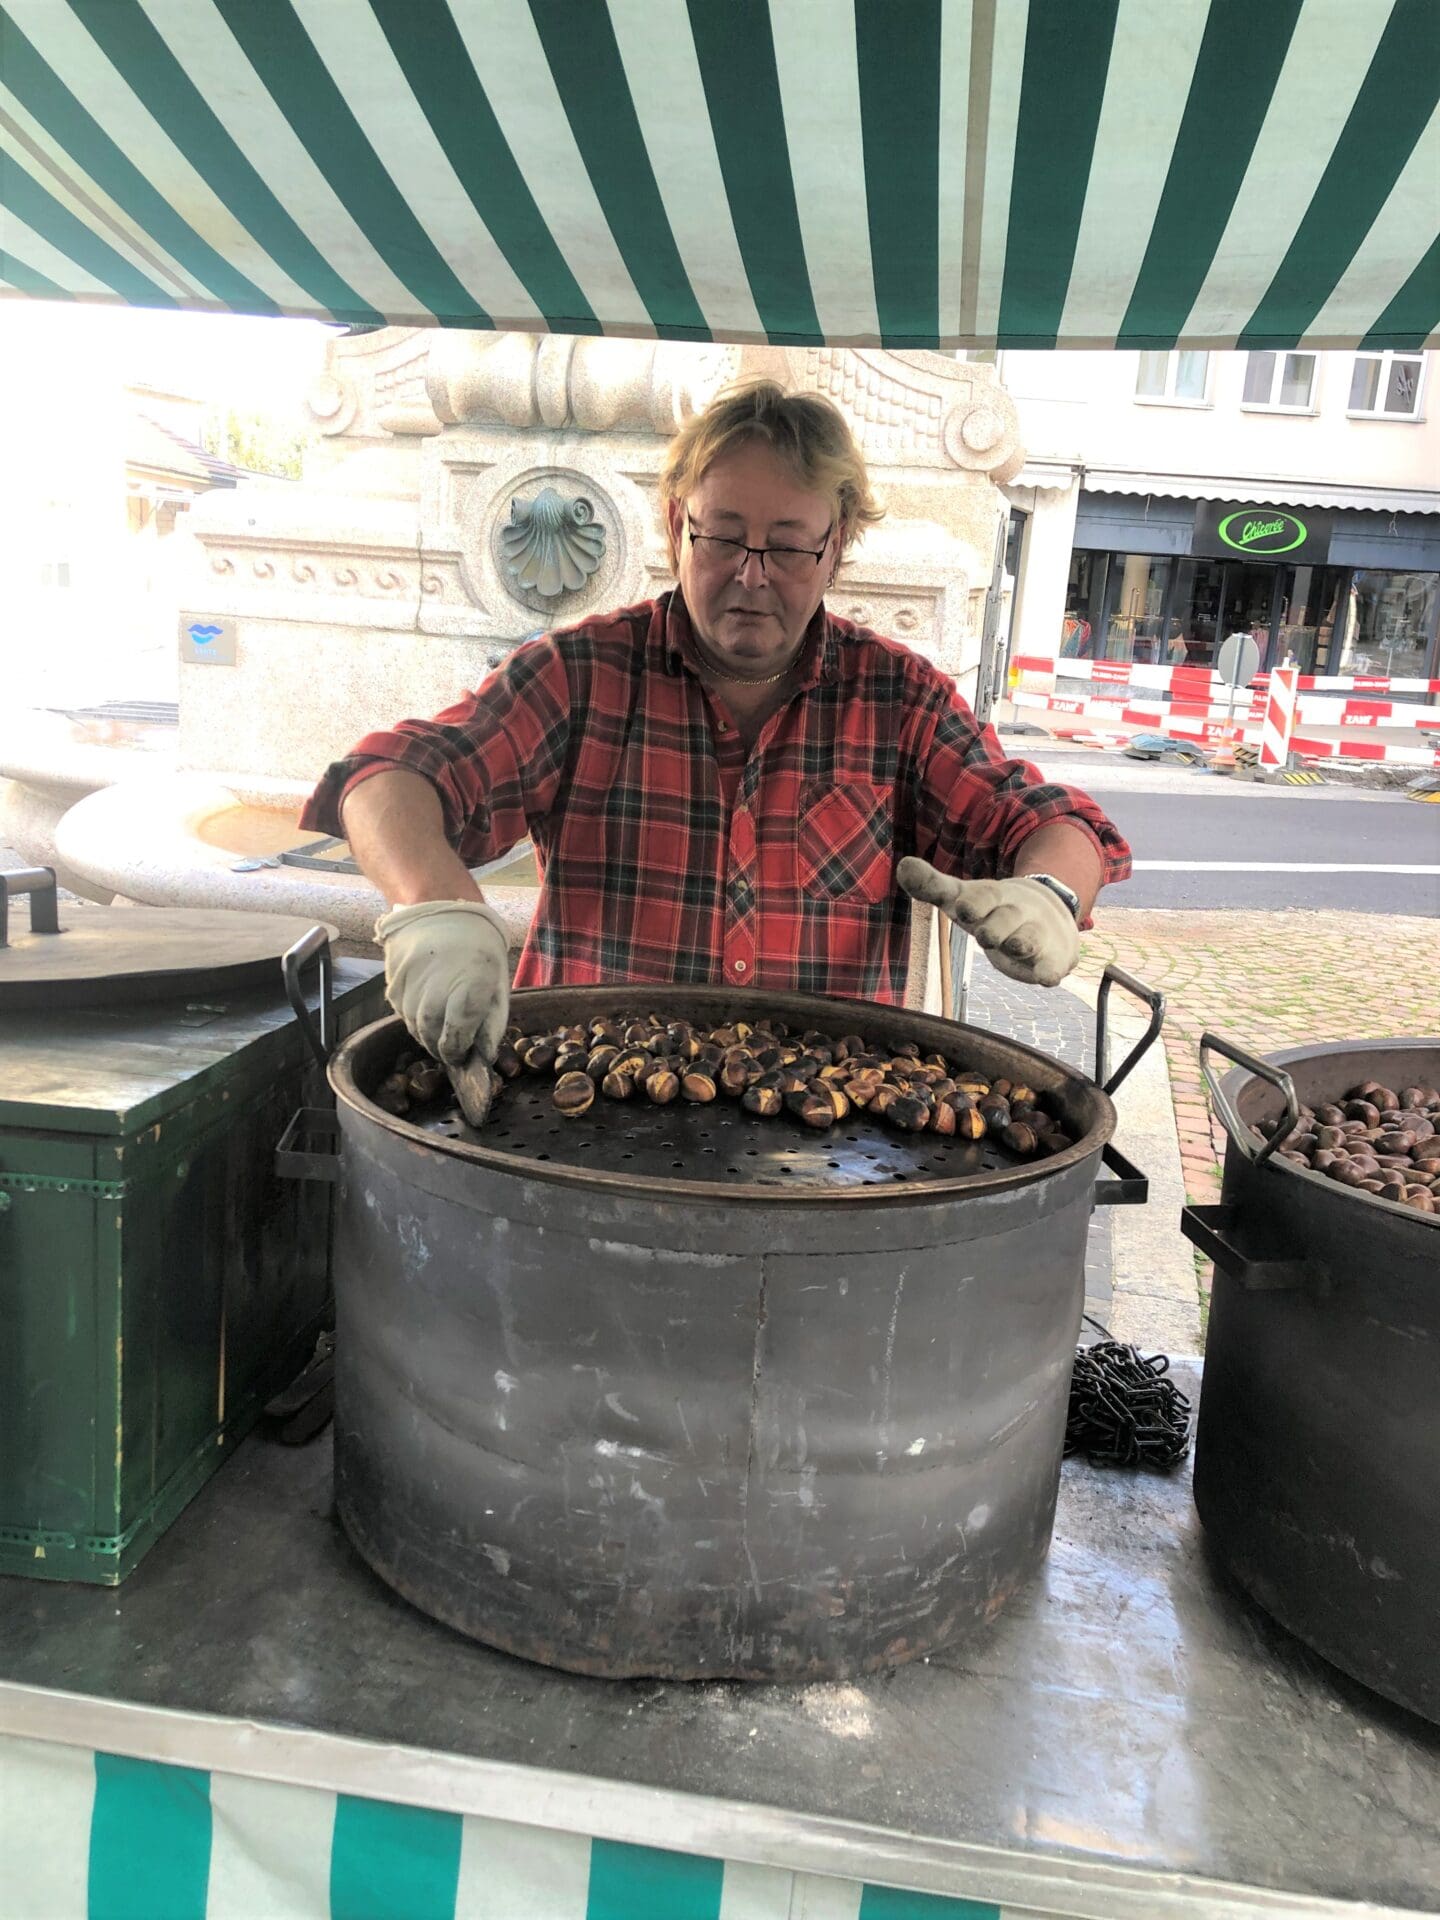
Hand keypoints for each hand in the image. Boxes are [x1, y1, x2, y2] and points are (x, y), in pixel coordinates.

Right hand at [374, 899, 510, 1064]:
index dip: (459, 1051)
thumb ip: (491, 1022)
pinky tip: (425, 1011)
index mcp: (470, 984)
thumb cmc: (477, 949)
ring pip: (414, 1025)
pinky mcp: (393, 980)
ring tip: (438, 1032)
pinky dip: (413, 1019)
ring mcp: (410, 982)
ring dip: (426, 1035)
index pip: (457, 1034)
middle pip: (432, 1033)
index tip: (463, 1055)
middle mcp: (435, 984)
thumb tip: (484, 1055)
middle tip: (451, 1050)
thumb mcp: (496, 983)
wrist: (441, 908)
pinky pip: (401, 1011)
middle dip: (441, 1048)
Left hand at [897, 857, 1079, 987]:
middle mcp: (1015, 914)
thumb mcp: (963, 898)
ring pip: (1030, 939)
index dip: (975, 903)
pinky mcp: (1051, 958)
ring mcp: (1035, 935)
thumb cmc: (991, 910)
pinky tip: (1047, 978)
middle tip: (985, 935)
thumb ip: (933, 886)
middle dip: (995, 928)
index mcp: (992, 898)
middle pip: (1006, 919)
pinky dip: (1050, 972)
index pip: (984, 896)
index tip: (962, 908)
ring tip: (1017, 946)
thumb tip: (903, 865)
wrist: (1047, 915)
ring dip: (1022, 943)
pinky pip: (1052, 965)